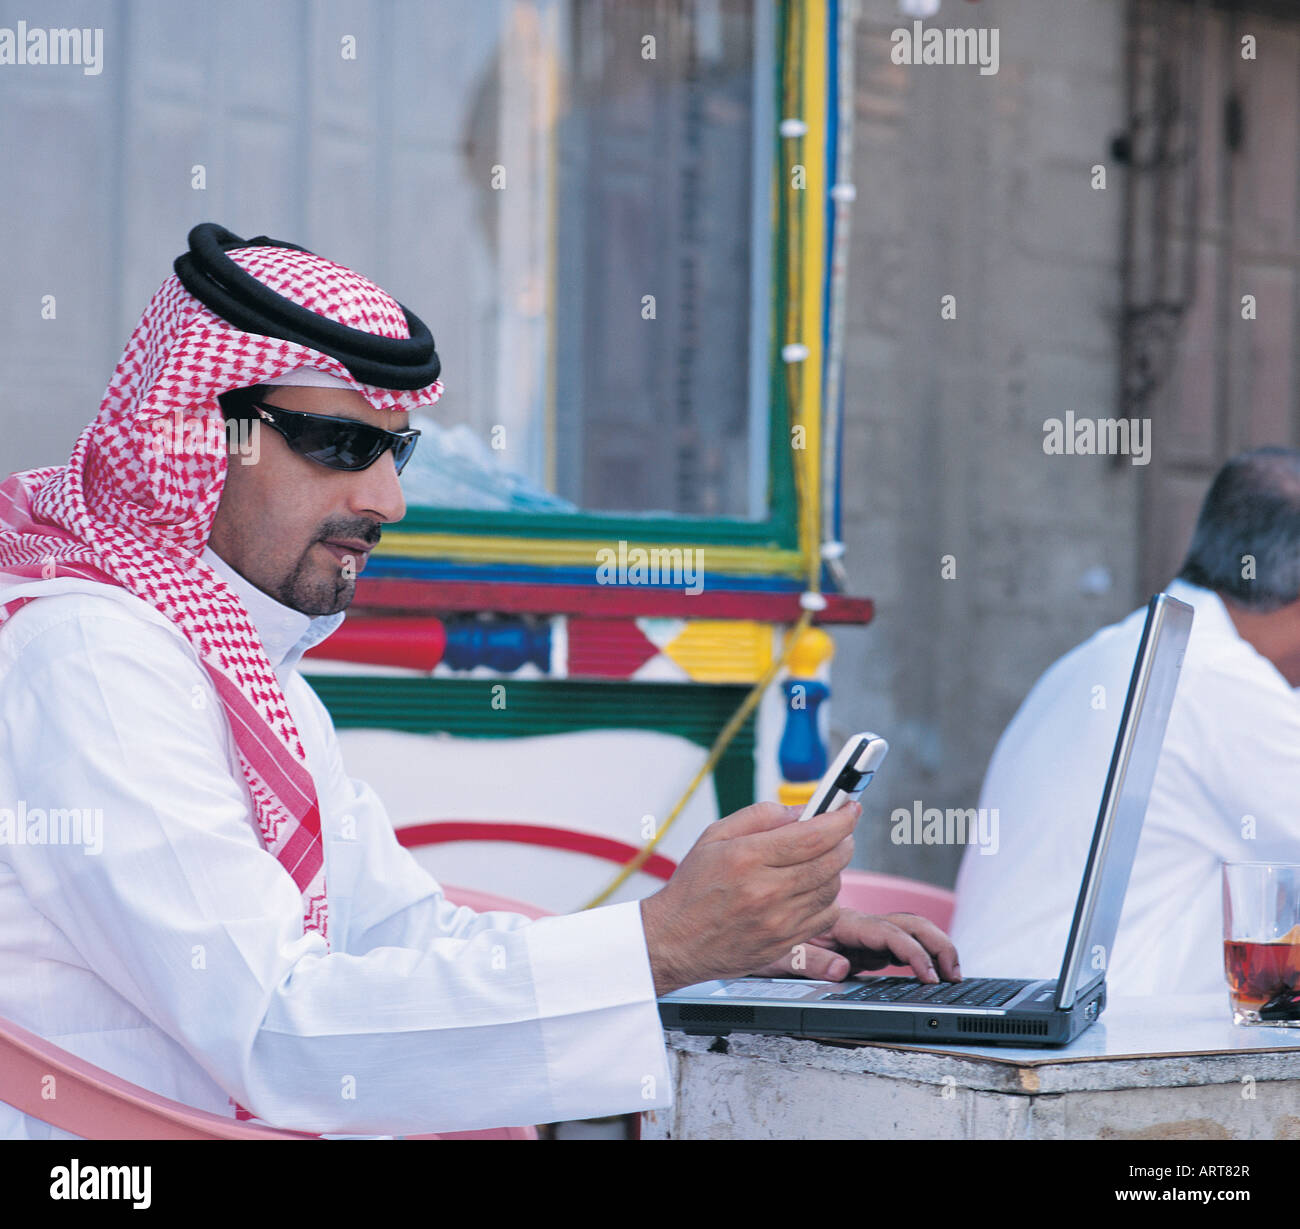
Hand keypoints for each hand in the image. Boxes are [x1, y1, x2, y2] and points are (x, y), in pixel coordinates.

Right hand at [639, 800, 857, 994]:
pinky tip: (810, 889)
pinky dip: (827, 898)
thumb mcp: (714, 836)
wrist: (675, 940)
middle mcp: (766, 890)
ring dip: (835, 869)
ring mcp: (778, 920)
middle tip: (840, 832)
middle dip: (844, 840)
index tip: (849, 809)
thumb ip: (759, 816)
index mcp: (748, 857)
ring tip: (819, 860)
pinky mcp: (785, 942)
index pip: (812, 835)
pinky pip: (826, 916)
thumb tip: (799, 810)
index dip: (840, 819)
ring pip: (832, 888)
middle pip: (830, 861)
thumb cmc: (693, 888)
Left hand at [751, 909, 961, 983]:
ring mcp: (852, 934)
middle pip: (904, 925)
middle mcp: (849, 925)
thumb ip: (808, 959)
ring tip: (950, 971)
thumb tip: (842, 971)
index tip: (928, 971)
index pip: (884, 932)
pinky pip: (888, 944)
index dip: (911, 950)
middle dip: (935, 945)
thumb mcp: (773, 953)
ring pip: (901, 931)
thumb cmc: (746, 933)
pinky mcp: (850, 944)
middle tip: (953, 972)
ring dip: (930, 946)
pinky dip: (913, 952)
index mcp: (835, 921)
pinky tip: (924, 971)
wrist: (727, 929)